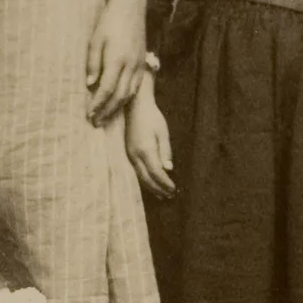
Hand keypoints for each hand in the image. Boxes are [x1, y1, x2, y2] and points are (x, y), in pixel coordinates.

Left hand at [87, 0, 147, 126]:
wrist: (131, 7)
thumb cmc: (109, 21)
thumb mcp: (96, 40)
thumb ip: (93, 63)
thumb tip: (89, 85)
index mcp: (117, 60)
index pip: (106, 89)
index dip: (97, 104)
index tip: (88, 115)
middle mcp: (130, 66)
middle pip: (119, 96)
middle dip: (107, 111)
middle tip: (96, 123)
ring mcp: (139, 65)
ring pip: (129, 93)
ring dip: (117, 107)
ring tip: (106, 117)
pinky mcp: (142, 63)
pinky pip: (136, 86)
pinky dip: (127, 98)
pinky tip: (119, 103)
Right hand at [126, 80, 175, 198]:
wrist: (135, 107)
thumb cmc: (152, 117)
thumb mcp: (163, 133)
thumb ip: (165, 152)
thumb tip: (168, 169)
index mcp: (146, 150)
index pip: (156, 173)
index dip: (165, 183)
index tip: (174, 189)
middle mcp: (135, 155)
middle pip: (147, 179)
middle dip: (159, 189)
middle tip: (170, 196)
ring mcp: (130, 155)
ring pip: (140, 177)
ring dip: (152, 187)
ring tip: (162, 195)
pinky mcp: (129, 153)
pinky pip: (137, 172)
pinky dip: (145, 180)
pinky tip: (151, 183)